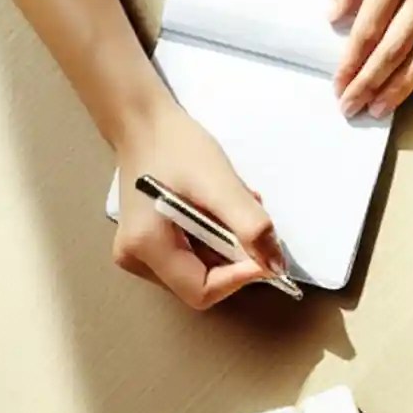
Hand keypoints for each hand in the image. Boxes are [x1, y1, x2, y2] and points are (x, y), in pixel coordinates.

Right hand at [111, 100, 284, 309]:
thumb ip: (250, 226)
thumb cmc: (175, 146)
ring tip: (230, 204)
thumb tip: (275, 264)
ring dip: (228, 244)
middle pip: (202, 282)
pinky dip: (217, 237)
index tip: (265, 251)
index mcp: (144, 247)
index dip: (238, 277)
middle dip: (234, 255)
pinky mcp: (151, 243)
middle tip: (246, 214)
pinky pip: (195, 254)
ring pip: (203, 269)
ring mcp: (141, 253)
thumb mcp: (219, 184)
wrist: (145, 122)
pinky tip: (218, 207)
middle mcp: (137, 259)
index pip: (200, 291)